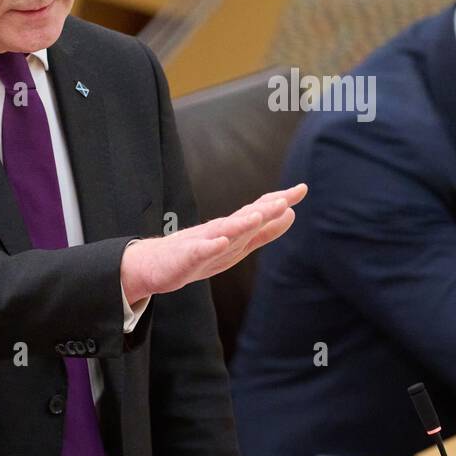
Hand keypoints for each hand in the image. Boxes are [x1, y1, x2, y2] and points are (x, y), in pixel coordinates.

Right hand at [119, 184, 306, 303]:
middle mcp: (220, 231)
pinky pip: (199, 251)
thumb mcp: (238, 245)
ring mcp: (202, 242)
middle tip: (285, 200)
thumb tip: (291, 214)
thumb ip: (264, 231)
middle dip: (264, 210)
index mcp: (233, 229)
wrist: (154, 266)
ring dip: (240, 224)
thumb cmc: (199, 254)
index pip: (259, 211)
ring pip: (224, 232)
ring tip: (257, 217)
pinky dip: (211, 246)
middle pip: (244, 218)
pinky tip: (222, 241)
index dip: (279, 201)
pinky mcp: (186, 257)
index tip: (302, 189)